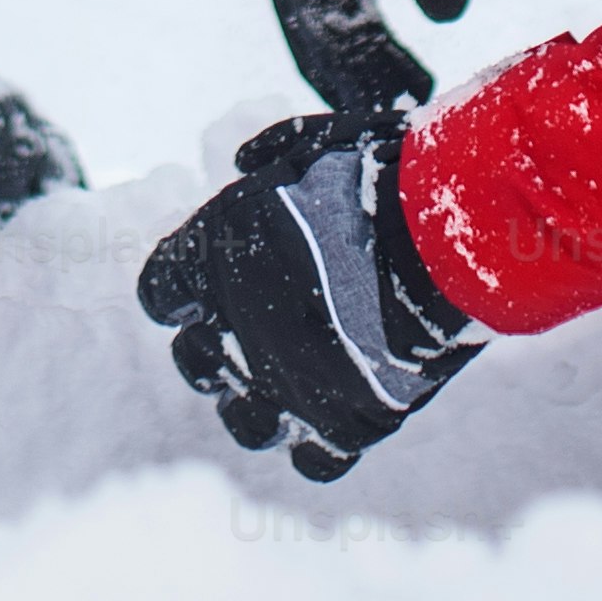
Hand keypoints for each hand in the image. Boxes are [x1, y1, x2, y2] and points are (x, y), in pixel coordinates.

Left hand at [137, 110, 482, 479]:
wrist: (442, 235)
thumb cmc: (377, 176)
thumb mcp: (308, 140)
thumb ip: (267, 155)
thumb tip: (243, 163)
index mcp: (209, 262)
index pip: (159, 292)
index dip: (178, 287)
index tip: (199, 282)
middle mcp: (236, 334)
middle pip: (194, 361)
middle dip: (213, 345)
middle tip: (246, 326)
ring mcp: (291, 387)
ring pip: (244, 421)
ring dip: (254, 402)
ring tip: (282, 379)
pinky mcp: (350, 424)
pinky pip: (316, 460)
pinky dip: (321, 441)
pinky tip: (336, 410)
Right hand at [259, 0, 480, 118]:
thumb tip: (448, 13)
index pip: (319, 3)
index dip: (355, 58)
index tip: (395, 98)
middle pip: (306, 10)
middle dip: (346, 65)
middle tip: (392, 109)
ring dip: (343, 45)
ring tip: (388, 86)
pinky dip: (342, 10)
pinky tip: (373, 34)